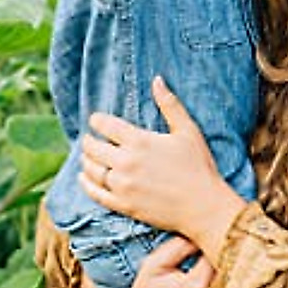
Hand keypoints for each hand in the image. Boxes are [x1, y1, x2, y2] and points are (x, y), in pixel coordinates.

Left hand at [79, 77, 246, 263]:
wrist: (203, 207)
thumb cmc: (199, 167)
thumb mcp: (188, 131)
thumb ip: (170, 104)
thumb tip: (157, 80)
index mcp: (140, 141)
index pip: (106, 125)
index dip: (96, 120)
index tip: (95, 120)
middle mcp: (126, 162)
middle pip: (94, 147)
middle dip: (88, 140)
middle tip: (89, 139)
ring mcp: (123, 185)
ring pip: (92, 169)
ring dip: (86, 160)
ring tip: (87, 156)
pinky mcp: (123, 205)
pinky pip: (96, 193)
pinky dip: (86, 184)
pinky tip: (84, 178)